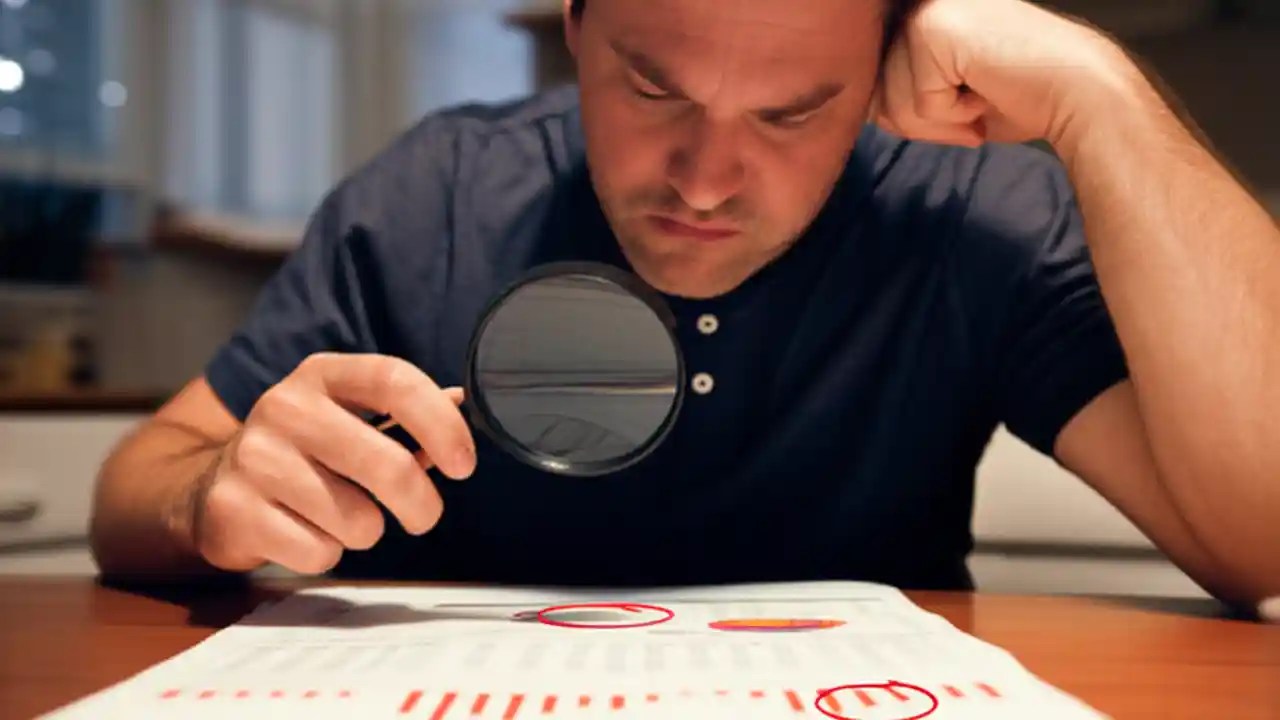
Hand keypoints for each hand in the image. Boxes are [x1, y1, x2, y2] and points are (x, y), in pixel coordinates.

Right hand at [188, 353, 475, 573]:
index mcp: (322, 374)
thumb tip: (463, 401)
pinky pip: (319, 553)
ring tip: (340, 516)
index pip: (394, 380)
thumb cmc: (304, 452)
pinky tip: (302, 532)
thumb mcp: (347, 415)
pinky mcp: (234, 509)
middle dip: (422, 504)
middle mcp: (284, 406)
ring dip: (365, 531)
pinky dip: (324, 554)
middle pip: (389, 465)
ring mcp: (254, 457)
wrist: (208, 488)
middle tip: (422, 516)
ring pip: (358, 520)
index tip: (464, 465)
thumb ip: (403, 412)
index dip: (441, 424)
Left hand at [870, 0, 1132, 147]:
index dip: (913, 112)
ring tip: (982, 96)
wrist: (1080, 93)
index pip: (878, 81)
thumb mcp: (945, 96)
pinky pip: (918, 103)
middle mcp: (921, 6)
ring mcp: (925, 11)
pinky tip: (986, 91)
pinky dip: (952, 116)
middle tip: (974, 107)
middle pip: (879, 93)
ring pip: (893, 102)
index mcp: (922, 16)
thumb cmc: (1020, 97)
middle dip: (924, 121)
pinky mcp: (933, 29)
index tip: (966, 104)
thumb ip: (900, 93)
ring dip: (939, 121)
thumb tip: (864, 108)